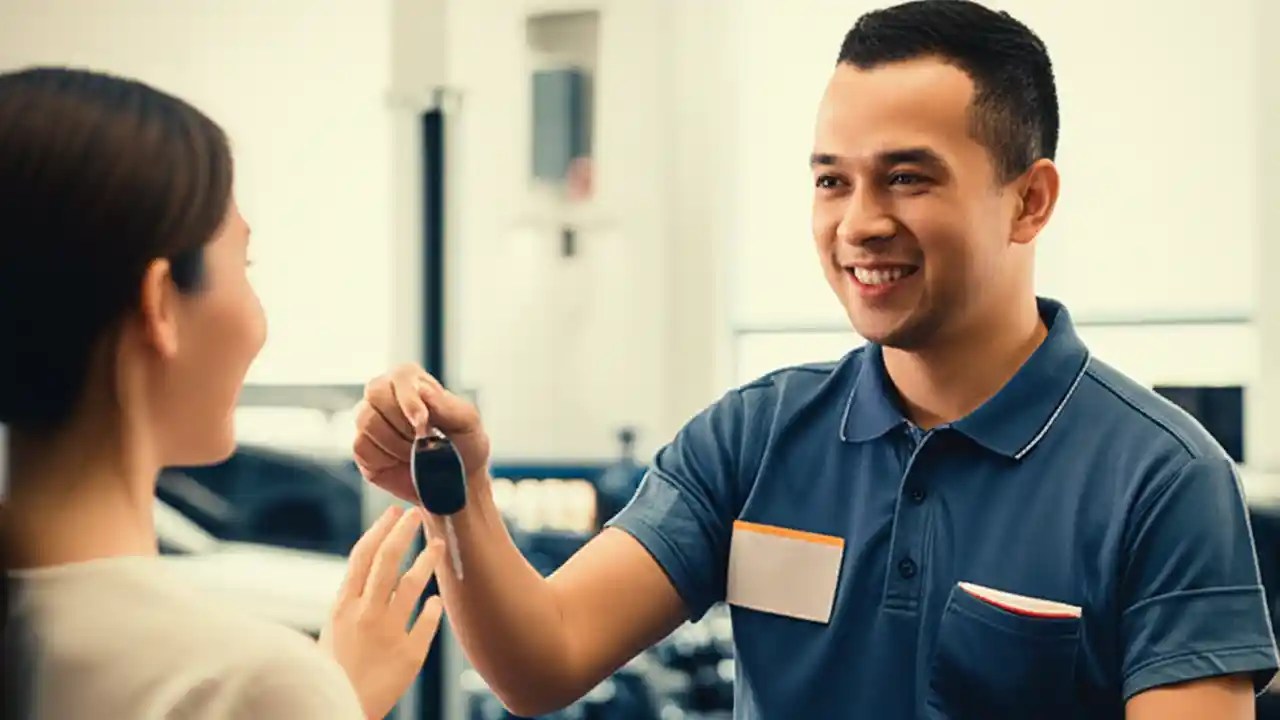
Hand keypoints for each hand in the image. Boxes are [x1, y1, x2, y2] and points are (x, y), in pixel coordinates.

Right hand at [320, 505, 445, 719]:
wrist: (335, 711)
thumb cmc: (332, 671)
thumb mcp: (333, 630)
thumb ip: (353, 601)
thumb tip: (370, 571)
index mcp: (342, 606)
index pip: (363, 557)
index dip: (380, 530)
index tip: (394, 513)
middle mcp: (365, 614)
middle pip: (387, 561)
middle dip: (403, 532)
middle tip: (418, 514)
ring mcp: (388, 633)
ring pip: (412, 584)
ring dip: (427, 560)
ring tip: (439, 544)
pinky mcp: (409, 655)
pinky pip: (426, 622)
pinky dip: (433, 607)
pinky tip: (436, 599)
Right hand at [353, 363, 490, 503]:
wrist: (457, 483)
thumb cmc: (464, 446)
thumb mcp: (467, 423)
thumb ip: (447, 404)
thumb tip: (421, 389)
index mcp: (413, 381)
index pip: (400, 376)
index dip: (408, 399)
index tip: (423, 422)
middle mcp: (386, 395)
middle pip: (375, 393)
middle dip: (402, 422)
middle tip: (422, 440)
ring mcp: (370, 420)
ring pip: (367, 421)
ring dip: (397, 443)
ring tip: (416, 452)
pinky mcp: (362, 447)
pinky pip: (362, 447)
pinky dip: (385, 459)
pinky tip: (401, 462)